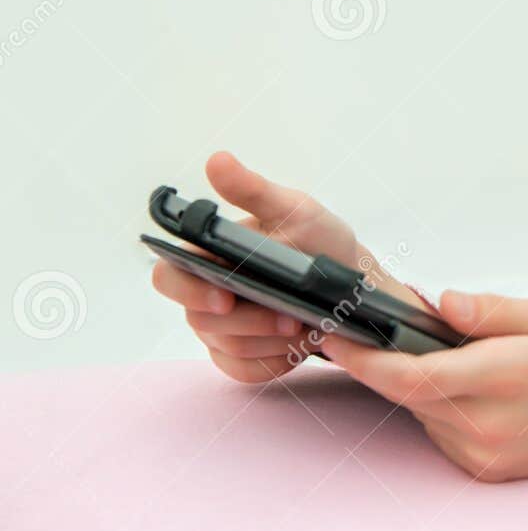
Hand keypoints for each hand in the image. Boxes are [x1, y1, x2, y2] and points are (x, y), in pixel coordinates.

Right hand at [150, 150, 427, 382]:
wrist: (356, 285)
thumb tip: (217, 161)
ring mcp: (222, 330)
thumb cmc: (319, 242)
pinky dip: (276, 359)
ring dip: (269, 340)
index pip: (169, 275)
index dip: (187, 290)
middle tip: (288, 317)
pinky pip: (247, 370)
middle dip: (247, 321)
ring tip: (304, 324)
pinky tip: (300, 344)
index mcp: (207, 257)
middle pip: (198, 319)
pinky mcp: (243, 358)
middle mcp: (205, 295)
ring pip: (227, 346)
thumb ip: (255, 191)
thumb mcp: (296, 210)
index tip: (224, 296)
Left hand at [318, 291, 527, 482]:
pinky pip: (441, 432)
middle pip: (407, 394)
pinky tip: (472, 388)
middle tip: (369, 330)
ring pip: (422, 413)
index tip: (331, 336)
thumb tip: (436, 301)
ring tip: (455, 357)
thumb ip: (490, 310)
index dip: (362, 359)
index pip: (410, 375)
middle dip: (384, 362)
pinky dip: (442, 406)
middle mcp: (486, 425)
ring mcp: (484, 454)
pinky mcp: (484, 470)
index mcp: (502, 378)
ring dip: (419, 384)